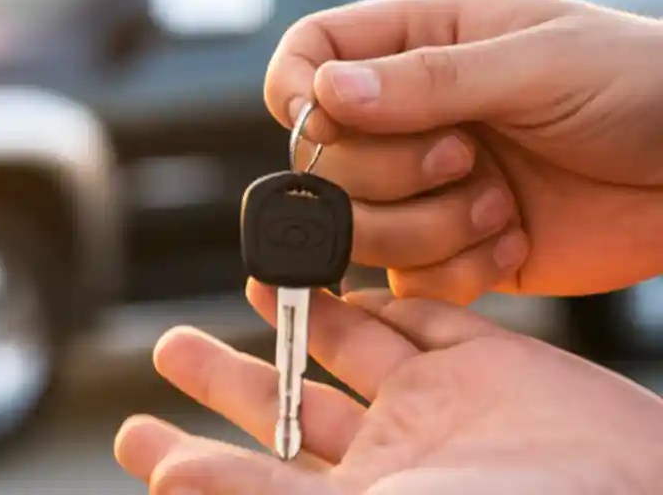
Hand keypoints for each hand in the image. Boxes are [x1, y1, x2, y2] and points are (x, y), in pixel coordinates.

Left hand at [114, 281, 662, 493]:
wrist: (642, 493)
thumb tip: (171, 484)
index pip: (252, 481)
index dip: (190, 459)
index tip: (137, 440)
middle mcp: (393, 460)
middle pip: (286, 412)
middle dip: (224, 379)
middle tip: (166, 347)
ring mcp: (441, 412)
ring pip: (344, 355)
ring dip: (294, 319)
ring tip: (247, 288)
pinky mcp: (489, 368)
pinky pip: (422, 326)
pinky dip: (379, 300)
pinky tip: (334, 276)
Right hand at [264, 0, 662, 302]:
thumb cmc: (641, 87)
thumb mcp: (540, 64)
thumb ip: (430, 80)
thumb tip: (326, 92)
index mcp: (420, 43)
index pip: (309, 55)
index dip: (299, 92)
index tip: (333, 121)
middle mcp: (409, 115)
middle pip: (318, 158)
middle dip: (388, 172)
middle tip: (466, 156)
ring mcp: (426, 187)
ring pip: (355, 227)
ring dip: (423, 227)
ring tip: (498, 204)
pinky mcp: (453, 249)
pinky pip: (406, 279)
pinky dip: (456, 270)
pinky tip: (514, 238)